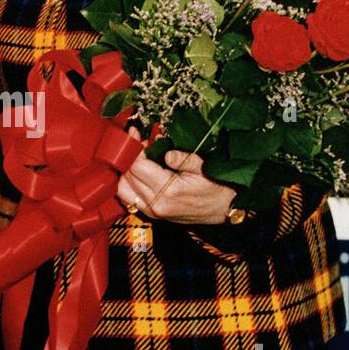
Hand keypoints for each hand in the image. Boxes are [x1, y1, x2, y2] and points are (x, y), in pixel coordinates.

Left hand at [117, 125, 237, 224]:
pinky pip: (129, 199)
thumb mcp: (203, 167)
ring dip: (125, 171)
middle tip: (138, 143)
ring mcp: (153, 212)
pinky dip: (128, 184)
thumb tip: (166, 153)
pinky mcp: (153, 215)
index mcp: (168, 191)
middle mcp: (157, 204)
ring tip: (136, 157)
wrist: (225, 210)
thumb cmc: (216, 187)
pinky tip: (136, 172)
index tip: (135, 135)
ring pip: (123, 190)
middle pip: (128, 177)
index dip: (133, 148)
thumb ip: (183, 158)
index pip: (137, 167)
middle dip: (129, 156)